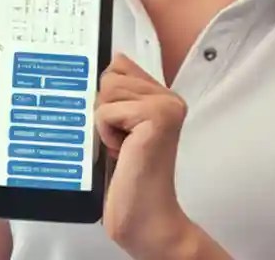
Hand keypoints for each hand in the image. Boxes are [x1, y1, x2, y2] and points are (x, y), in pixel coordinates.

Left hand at [96, 53, 195, 258]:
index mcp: (163, 97)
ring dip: (104, 123)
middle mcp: (170, 98)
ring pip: (107, 91)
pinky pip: (106, 111)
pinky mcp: (156, 117)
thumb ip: (119, 95)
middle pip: (110, 76)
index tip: (115, 121)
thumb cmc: (130, 176)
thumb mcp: (120, 126)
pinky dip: (105, 134)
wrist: (146, 215)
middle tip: (122, 140)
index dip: (106, 94)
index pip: (120, 65)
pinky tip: (123, 152)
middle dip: (104, 111)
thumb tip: (113, 59)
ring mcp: (166, 106)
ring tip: (123, 146)